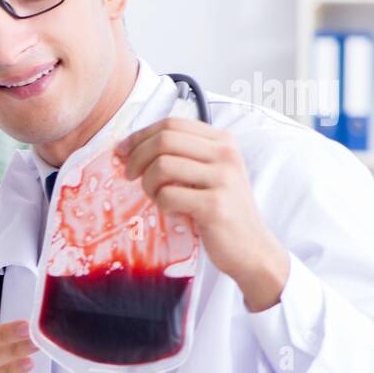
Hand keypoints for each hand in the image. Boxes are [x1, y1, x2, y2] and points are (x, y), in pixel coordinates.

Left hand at [115, 118, 288, 312]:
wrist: (251, 248)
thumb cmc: (221, 210)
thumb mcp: (207, 174)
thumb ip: (180, 156)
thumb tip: (129, 147)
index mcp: (223, 141)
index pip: (171, 124)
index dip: (140, 136)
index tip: (123, 151)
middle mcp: (226, 154)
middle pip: (164, 140)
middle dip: (136, 157)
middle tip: (129, 176)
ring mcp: (223, 179)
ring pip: (162, 166)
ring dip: (148, 184)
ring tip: (156, 197)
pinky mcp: (215, 205)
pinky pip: (168, 195)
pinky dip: (161, 204)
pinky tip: (172, 212)